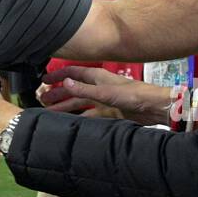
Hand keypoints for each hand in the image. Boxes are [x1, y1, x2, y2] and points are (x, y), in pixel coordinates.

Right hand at [42, 66, 172, 124]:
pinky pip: (90, 114)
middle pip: (74, 89)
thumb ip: (84, 90)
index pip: (72, 73)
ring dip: (66, 107)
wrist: (155, 107)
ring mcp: (104, 100)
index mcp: (97, 77)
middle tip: (42, 99)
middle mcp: (99, 86)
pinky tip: (71, 123)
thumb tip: (64, 82)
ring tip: (50, 113)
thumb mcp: (106, 93)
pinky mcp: (110, 112)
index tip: (44, 81)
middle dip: (58, 93)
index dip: (58, 76)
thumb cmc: (134, 95)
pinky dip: (80, 118)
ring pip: (80, 103)